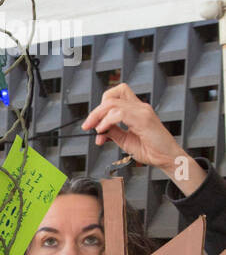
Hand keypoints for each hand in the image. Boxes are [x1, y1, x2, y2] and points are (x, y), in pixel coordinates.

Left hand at [82, 84, 201, 192]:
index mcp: (135, 110)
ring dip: (98, 116)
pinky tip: (103, 131)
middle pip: (111, 96)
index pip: (116, 95)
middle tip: (87, 126)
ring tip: (96, 131)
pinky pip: (120, 113)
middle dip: (95, 112)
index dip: (100, 107)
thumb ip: (113, 132)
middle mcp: (139, 107)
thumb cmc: (151, 150)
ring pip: (112, 103)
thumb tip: (99, 130)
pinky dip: (107, 121)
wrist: (166, 158)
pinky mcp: (144, 119)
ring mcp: (142, 111)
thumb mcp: (125, 140)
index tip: (92, 124)